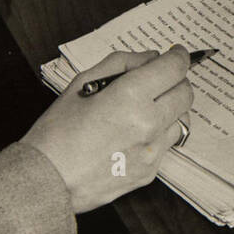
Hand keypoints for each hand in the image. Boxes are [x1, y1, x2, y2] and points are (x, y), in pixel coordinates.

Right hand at [23, 47, 193, 213]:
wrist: (47, 179)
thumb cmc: (57, 132)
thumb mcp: (81, 84)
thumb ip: (121, 63)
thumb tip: (150, 58)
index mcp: (131, 96)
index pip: (175, 68)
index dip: (178, 56)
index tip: (176, 54)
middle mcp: (148, 123)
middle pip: (186, 93)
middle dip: (176, 81)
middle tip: (160, 80)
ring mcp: (152, 150)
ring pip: (181, 119)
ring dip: (170, 109)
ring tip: (144, 110)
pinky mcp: (150, 171)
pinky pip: (167, 144)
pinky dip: (157, 134)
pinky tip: (133, 135)